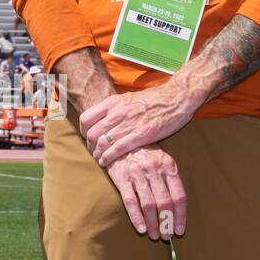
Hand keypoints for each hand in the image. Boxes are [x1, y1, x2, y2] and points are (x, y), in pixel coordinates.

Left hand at [81, 84, 196, 166]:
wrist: (176, 98)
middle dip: (89, 145)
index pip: (86, 118)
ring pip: (102, 142)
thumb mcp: (128, 99)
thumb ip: (115, 108)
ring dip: (97, 153)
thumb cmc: (153, 100)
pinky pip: (118, 148)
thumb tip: (103, 118)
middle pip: (92, 132)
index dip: (83, 131)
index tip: (86, 138)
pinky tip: (105, 162)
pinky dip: (108, 157)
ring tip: (98, 159)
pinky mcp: (141, 135)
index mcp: (113, 102)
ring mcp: (129, 123)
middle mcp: (117, 112)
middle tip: (92, 152)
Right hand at [105, 146, 187, 239]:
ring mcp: (137, 173)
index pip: (179, 196)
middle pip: (165, 203)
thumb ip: (170, 179)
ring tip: (154, 235)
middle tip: (166, 236)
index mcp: (168, 166)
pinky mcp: (122, 177)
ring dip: (153, 223)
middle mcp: (154, 169)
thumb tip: (178, 207)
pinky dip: (136, 217)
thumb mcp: (161, 160)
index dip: (181, 216)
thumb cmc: (143, 153)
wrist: (118, 139)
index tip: (180, 230)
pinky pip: (130, 201)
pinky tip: (141, 228)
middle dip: (166, 223)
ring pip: (149, 204)